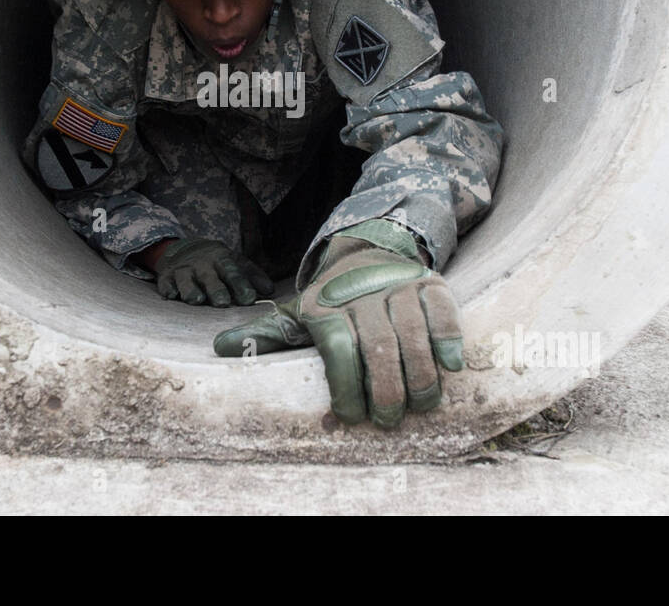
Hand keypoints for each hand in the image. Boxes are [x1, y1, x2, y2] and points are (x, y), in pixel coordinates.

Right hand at [155, 238, 275, 306]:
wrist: (184, 249)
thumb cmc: (216, 262)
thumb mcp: (235, 262)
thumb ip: (252, 276)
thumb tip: (269, 291)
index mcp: (222, 260)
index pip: (233, 272)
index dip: (241, 285)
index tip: (249, 299)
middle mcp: (202, 265)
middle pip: (210, 278)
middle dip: (216, 290)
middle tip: (224, 303)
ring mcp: (183, 270)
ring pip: (186, 281)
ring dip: (191, 290)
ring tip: (196, 300)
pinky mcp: (167, 277)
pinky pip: (165, 283)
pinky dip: (167, 289)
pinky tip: (170, 295)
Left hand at [213, 219, 462, 427]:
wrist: (369, 248)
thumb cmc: (332, 297)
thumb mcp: (298, 312)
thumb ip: (266, 335)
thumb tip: (219, 348)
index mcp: (328, 306)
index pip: (338, 350)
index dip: (346, 387)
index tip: (350, 417)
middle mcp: (363, 293)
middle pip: (378, 347)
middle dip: (386, 392)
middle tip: (389, 420)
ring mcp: (399, 286)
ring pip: (412, 334)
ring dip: (420, 377)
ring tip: (421, 406)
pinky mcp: (430, 283)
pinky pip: (443, 312)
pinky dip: (448, 340)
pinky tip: (450, 367)